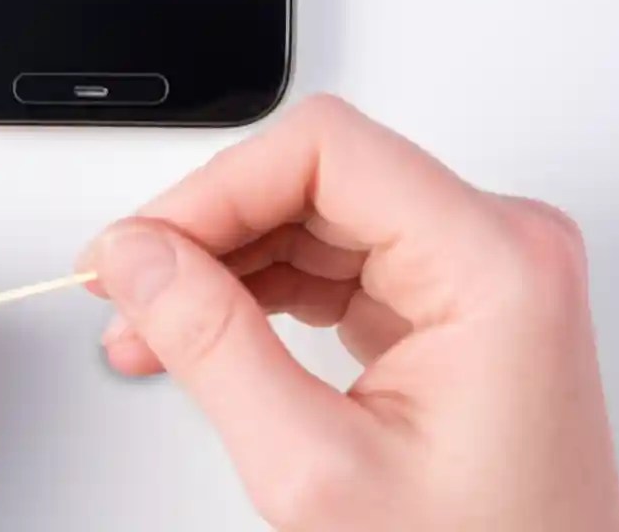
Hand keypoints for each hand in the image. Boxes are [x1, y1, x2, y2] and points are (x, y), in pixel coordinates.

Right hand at [81, 95, 618, 530]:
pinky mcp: (440, 304)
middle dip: (204, 234)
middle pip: (310, 179)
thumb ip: (214, 346)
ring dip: (217, 266)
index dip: (214, 189)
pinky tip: (200, 333)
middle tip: (125, 288)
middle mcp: (493, 248)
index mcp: (493, 265)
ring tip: (147, 327)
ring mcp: (469, 273)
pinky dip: (252, 293)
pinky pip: (324, 263)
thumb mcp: (316, 466)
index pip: (325, 152)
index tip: (140, 244)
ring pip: (306, 218)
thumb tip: (136, 259)